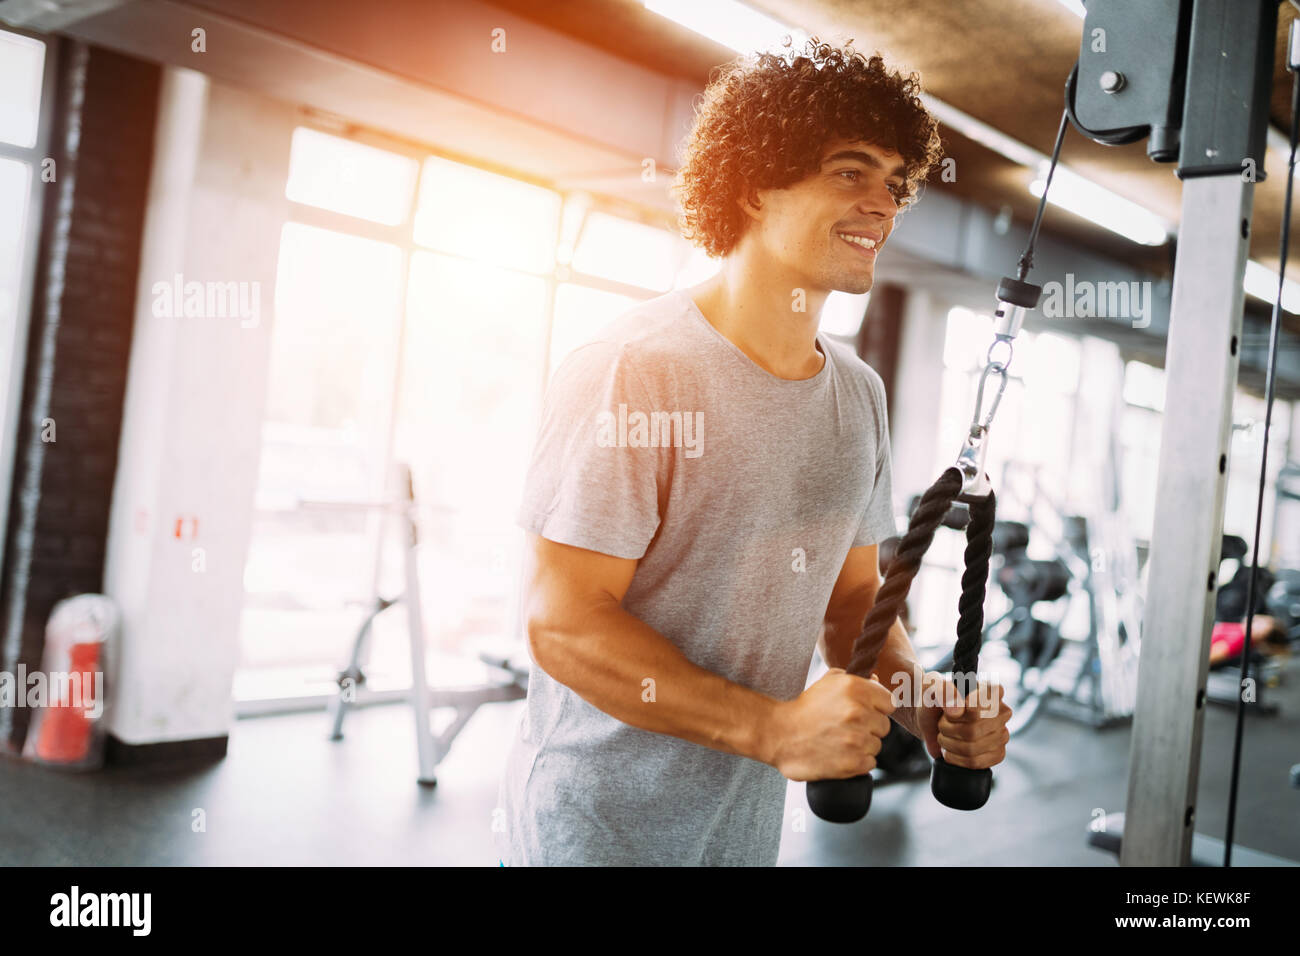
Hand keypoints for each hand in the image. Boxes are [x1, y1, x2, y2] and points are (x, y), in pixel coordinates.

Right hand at [764, 668, 894, 781]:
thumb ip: (854, 679)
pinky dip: (857, 762)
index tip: (863, 712)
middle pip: (884, 726)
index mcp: (855, 688)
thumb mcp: (826, 683)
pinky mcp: (853, 762)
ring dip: (862, 745)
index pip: (889, 703)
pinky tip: (840, 754)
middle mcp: (858, 712)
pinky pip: (870, 763)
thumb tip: (877, 681)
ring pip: (876, 745)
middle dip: (868, 727)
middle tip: (845, 728)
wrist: (779, 734)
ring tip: (839, 741)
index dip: (877, 708)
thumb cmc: (804, 709)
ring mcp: (856, 739)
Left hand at [916, 674, 1010, 769]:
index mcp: (990, 690)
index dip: (967, 708)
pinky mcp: (996, 753)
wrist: (931, 720)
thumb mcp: (932, 688)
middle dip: (948, 729)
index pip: (988, 700)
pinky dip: (955, 758)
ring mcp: (1001, 734)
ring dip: (949, 744)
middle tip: (941, 723)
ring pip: (972, 748)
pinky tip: (950, 750)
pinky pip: (975, 762)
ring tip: (944, 736)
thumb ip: (944, 692)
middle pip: (973, 729)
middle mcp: (1001, 711)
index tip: (952, 710)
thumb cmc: (934, 700)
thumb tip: (956, 709)